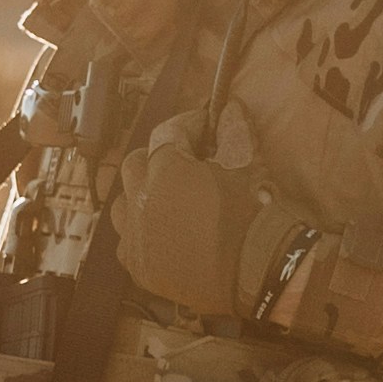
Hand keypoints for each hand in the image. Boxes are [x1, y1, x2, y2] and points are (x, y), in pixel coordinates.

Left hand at [106, 140, 310, 321]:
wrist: (260, 272)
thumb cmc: (254, 215)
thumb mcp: (248, 164)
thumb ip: (233, 132)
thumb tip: (229, 109)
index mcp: (166, 169)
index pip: (168, 133)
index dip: (188, 125)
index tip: (203, 126)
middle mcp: (142, 200)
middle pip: (135, 165)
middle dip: (156, 157)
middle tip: (183, 161)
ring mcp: (137, 236)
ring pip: (123, 204)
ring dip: (141, 195)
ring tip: (166, 199)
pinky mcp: (140, 267)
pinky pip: (127, 243)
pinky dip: (140, 233)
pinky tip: (161, 234)